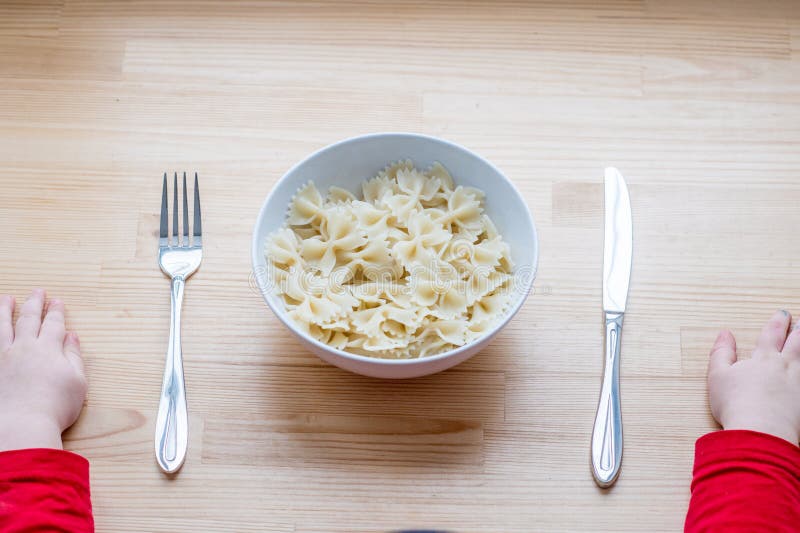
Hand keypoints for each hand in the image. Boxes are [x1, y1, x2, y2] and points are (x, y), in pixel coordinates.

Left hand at [0, 289, 86, 450]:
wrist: (21, 426)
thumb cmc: (54, 407)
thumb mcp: (77, 382)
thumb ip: (74, 356)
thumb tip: (72, 336)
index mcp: (49, 350)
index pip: (54, 324)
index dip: (57, 311)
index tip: (57, 301)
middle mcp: (25, 348)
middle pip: (29, 319)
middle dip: (34, 303)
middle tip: (37, 291)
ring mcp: (4, 358)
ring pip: (3, 327)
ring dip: (5, 310)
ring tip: (6, 299)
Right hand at [709, 310, 799, 445]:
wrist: (760, 431)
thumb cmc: (736, 404)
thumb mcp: (717, 375)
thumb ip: (721, 353)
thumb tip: (724, 334)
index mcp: (763, 360)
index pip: (771, 335)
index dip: (777, 323)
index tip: (783, 314)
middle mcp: (784, 368)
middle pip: (795, 344)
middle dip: (798, 332)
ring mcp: (798, 385)